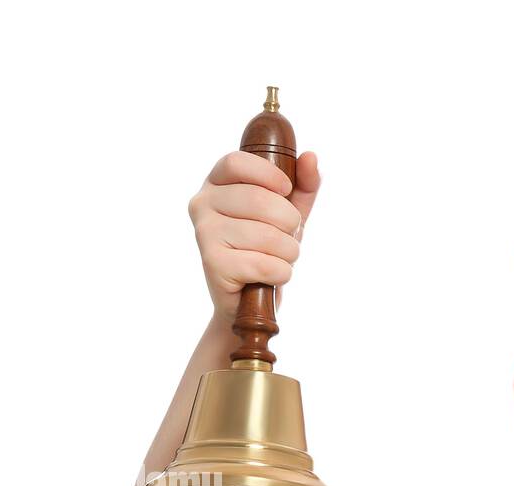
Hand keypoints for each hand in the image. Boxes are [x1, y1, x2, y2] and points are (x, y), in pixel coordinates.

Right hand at [188, 148, 322, 325]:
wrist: (247, 301)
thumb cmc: (266, 249)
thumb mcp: (288, 214)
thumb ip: (302, 186)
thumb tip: (311, 157)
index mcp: (216, 183)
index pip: (237, 163)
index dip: (268, 174)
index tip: (287, 191)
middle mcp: (202, 203)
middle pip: (258, 199)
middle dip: (289, 222)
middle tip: (291, 237)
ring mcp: (204, 233)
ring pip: (266, 235)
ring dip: (289, 252)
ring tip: (283, 259)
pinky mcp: (213, 264)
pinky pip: (263, 264)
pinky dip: (281, 273)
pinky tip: (274, 276)